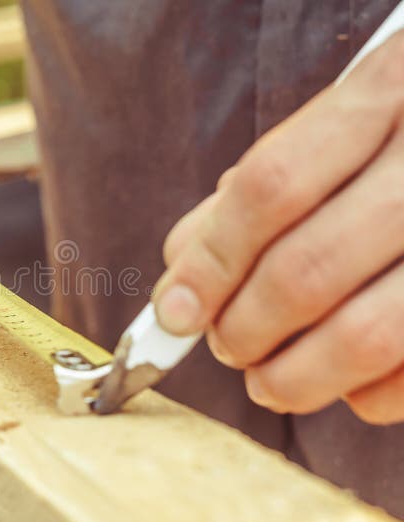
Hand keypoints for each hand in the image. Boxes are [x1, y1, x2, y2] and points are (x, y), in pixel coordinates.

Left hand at [154, 32, 403, 424]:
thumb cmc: (392, 143)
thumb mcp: (324, 137)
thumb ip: (247, 199)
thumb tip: (181, 286)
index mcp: (387, 90)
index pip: (270, 187)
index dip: (210, 263)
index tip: (173, 314)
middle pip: (306, 270)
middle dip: (242, 328)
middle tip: (224, 346)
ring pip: (365, 335)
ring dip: (292, 377)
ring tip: (266, 380)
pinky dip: (364, 397)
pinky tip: (342, 381)